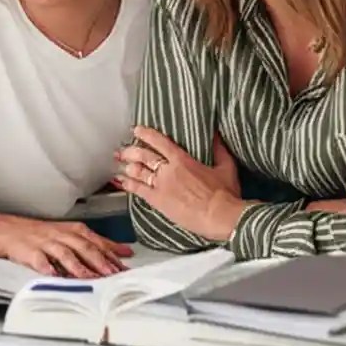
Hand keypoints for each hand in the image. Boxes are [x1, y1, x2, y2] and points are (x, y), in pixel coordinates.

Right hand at [3, 220, 132, 278]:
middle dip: (100, 261)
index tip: (124, 266)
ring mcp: (46, 244)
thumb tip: (124, 252)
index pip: (96, 242)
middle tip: (113, 274)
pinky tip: (54, 276)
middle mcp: (62, 236)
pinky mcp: (29, 252)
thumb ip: (97, 244)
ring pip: (65, 254)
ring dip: (79, 267)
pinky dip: (48, 268)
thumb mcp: (71, 234)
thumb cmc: (43, 234)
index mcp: (73, 231)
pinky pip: (40, 261)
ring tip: (90, 278)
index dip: (111, 254)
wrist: (10, 231)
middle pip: (84, 247)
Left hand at [118, 132, 238, 197]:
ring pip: (137, 172)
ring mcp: (160, 186)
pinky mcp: (157, 201)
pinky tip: (121, 181)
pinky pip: (138, 190)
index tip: (136, 130)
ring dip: (127, 166)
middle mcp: (167, 171)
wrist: (219, 215)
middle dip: (130, 151)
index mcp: (182, 160)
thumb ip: (219, 150)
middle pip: (143, 156)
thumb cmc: (225, 193)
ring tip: (119, 163)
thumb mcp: (226, 167)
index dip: (146, 135)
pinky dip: (128, 184)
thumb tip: (216, 134)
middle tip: (123, 149)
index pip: (160, 143)